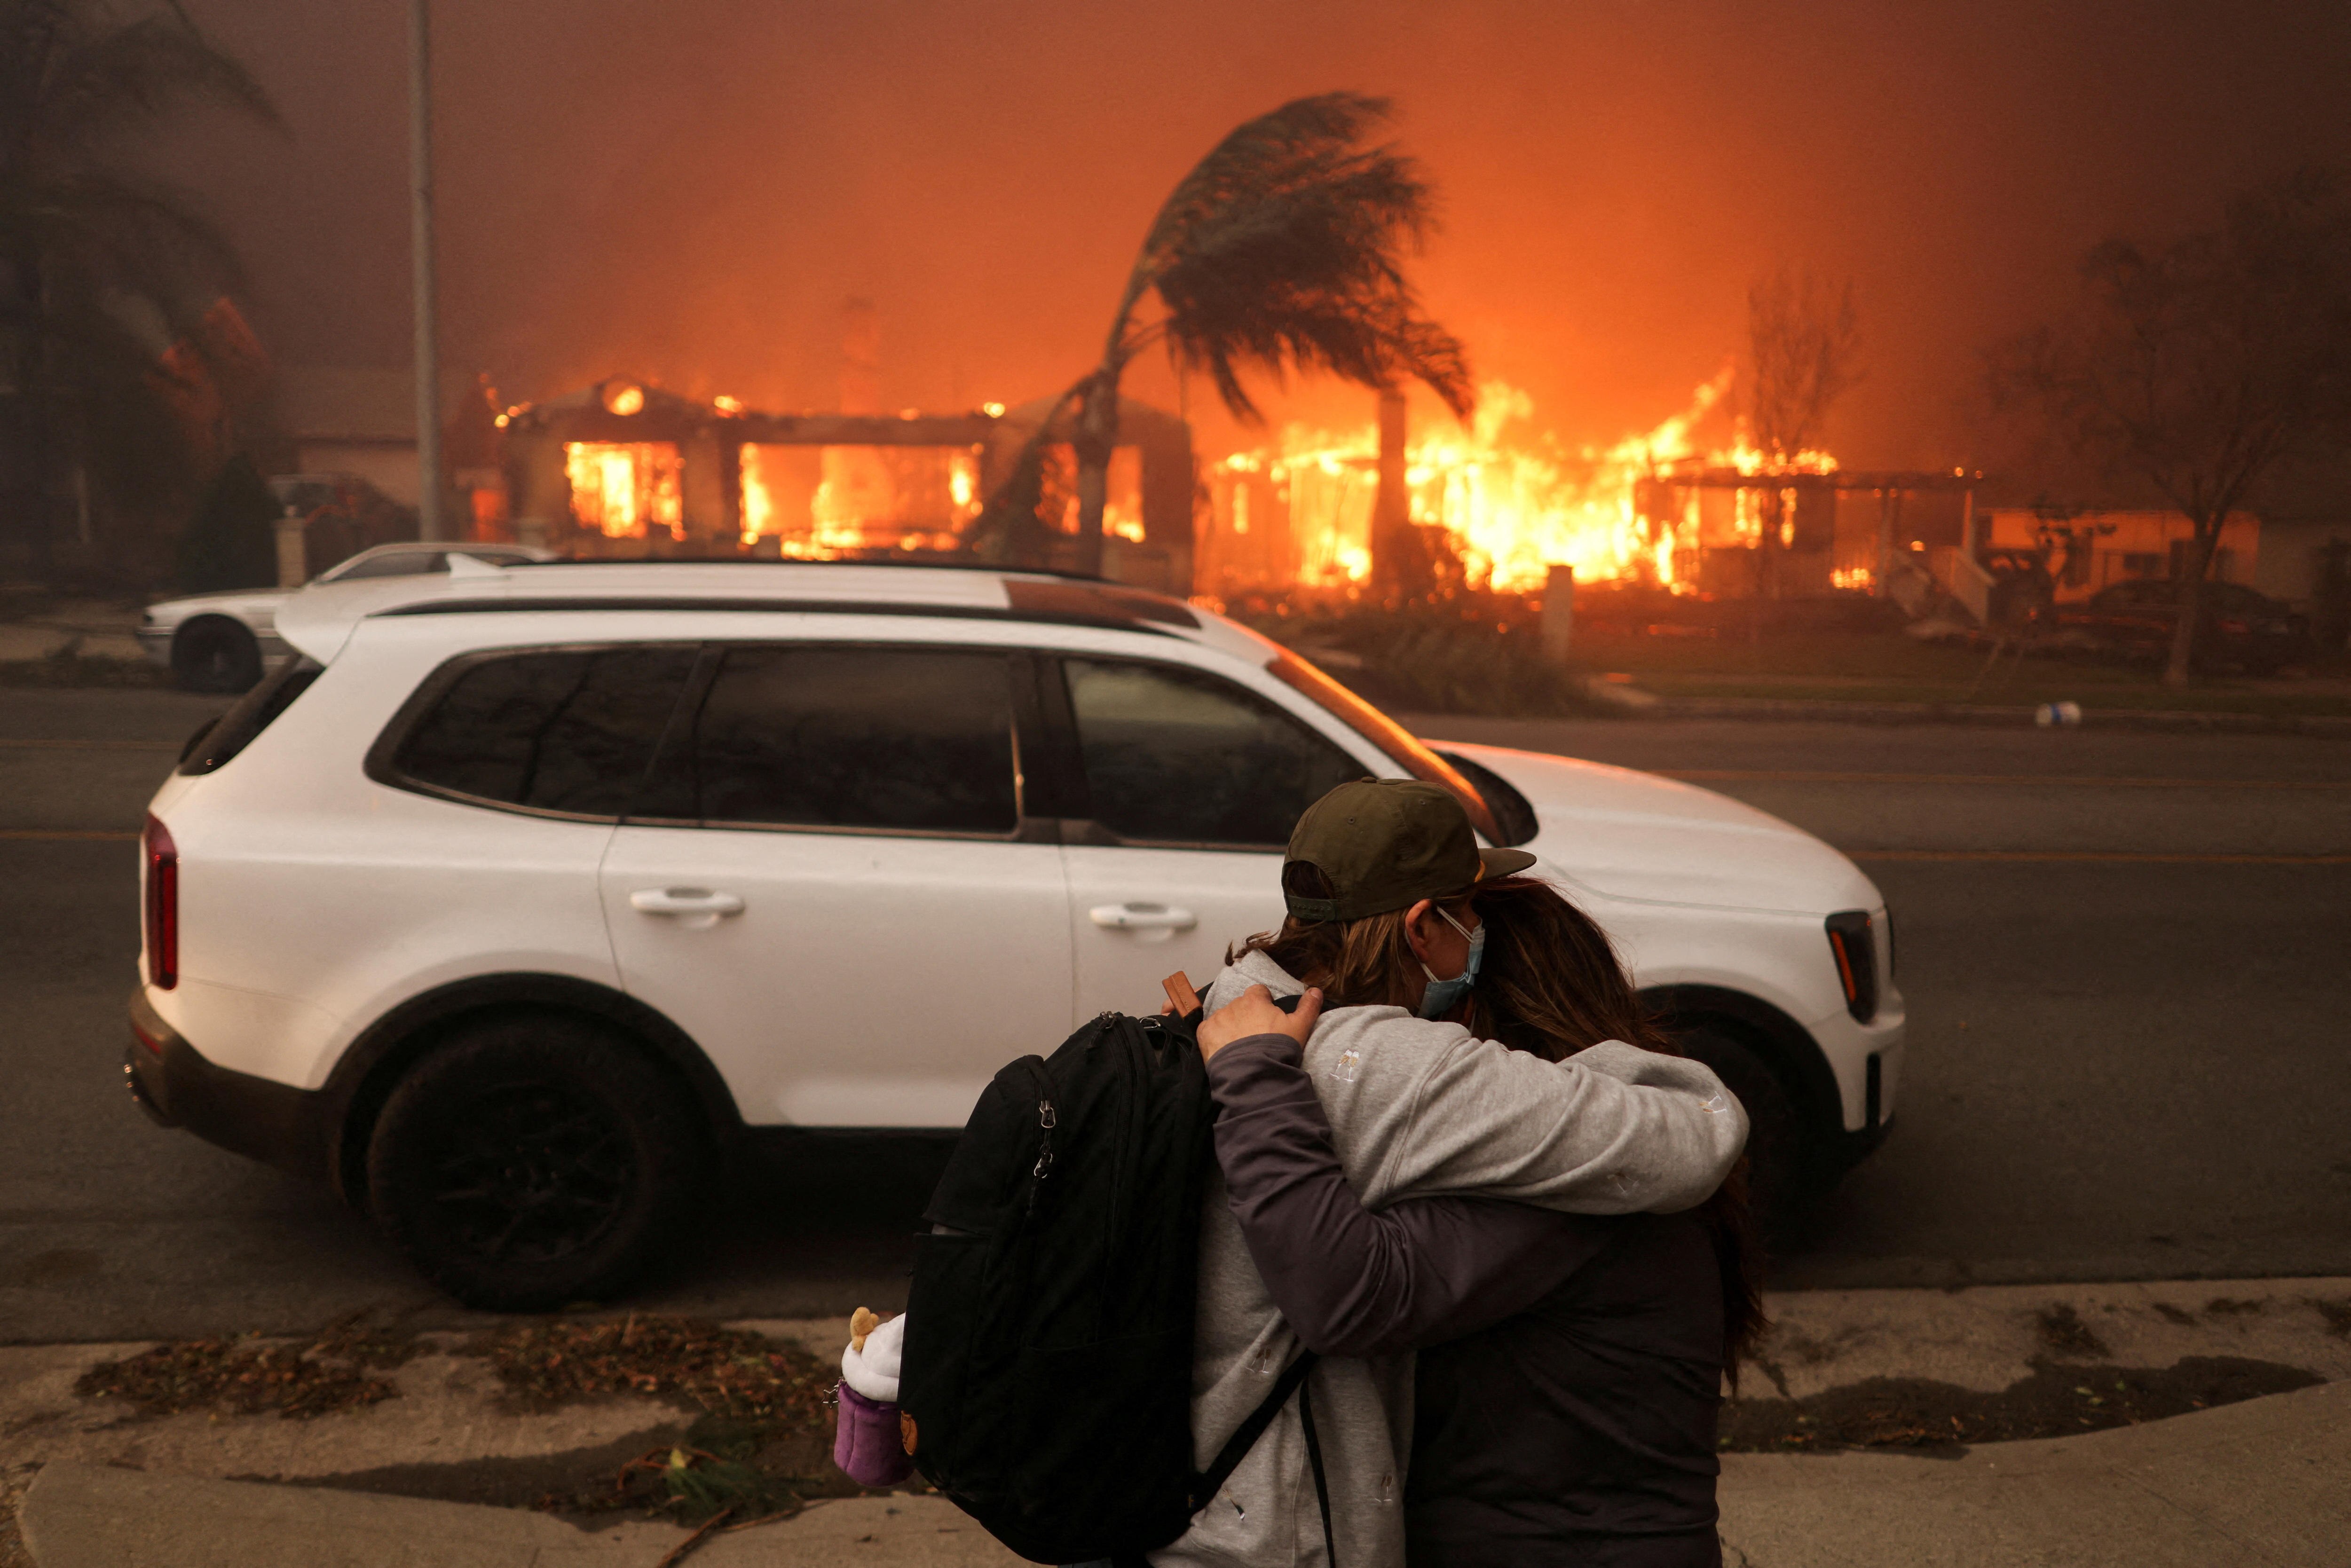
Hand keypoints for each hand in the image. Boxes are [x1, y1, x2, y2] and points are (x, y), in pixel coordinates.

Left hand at [1198, 984, 1322, 1062]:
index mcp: (1255, 1000)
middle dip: (1247, 1016)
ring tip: (1241, 1047)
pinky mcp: (1205, 1034)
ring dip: (1231, 1026)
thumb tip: (1316, 990)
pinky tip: (1224, 1049)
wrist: (1254, 1073)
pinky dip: (1215, 1037)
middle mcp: (1234, 1005)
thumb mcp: (1300, 1027)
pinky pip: (1208, 1030)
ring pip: (1225, 1017)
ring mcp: (1218, 1019)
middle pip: (1241, 1005)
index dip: (1264, 1003)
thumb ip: (1308, 1007)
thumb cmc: (1278, 1048)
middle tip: (1256, 1037)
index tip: (1268, 1018)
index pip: (1258, 991)